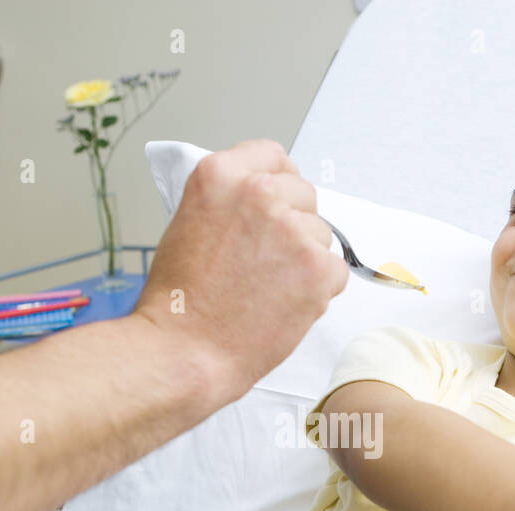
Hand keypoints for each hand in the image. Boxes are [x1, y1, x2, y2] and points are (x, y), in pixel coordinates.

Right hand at [135, 139, 348, 400]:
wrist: (185, 351)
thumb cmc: (179, 301)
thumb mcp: (189, 224)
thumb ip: (229, 203)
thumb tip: (262, 203)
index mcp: (221, 175)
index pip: (272, 155)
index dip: (275, 183)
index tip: (273, 205)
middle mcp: (259, 193)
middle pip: (303, 194)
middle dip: (292, 224)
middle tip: (265, 261)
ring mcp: (293, 229)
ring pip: (320, 234)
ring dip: (304, 259)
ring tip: (267, 289)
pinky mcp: (318, 267)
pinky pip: (335, 270)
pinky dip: (318, 290)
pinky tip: (283, 304)